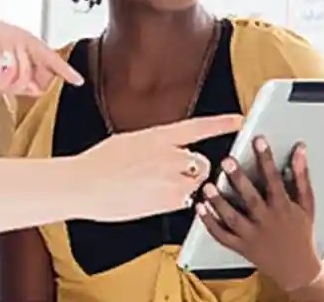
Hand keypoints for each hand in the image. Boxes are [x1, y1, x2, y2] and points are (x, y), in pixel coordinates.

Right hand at [0, 5, 83, 93]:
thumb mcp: (4, 53)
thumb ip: (20, 69)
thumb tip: (35, 90)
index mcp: (26, 38)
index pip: (51, 56)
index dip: (65, 70)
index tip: (78, 81)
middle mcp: (19, 37)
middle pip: (36, 70)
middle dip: (30, 86)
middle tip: (18, 91)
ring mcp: (5, 40)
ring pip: (20, 74)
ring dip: (11, 86)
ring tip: (0, 86)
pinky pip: (3, 71)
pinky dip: (0, 82)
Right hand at [75, 115, 242, 221]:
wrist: (83, 186)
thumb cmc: (98, 165)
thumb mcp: (127, 142)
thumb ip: (153, 145)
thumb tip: (163, 150)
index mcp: (157, 136)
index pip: (198, 127)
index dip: (221, 123)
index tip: (240, 121)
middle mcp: (169, 155)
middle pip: (201, 162)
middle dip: (193, 170)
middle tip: (172, 175)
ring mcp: (171, 178)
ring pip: (194, 183)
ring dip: (184, 187)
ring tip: (157, 188)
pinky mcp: (168, 201)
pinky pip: (184, 202)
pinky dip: (175, 202)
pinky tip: (153, 199)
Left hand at [197, 138, 323, 292]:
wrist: (298, 271)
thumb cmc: (302, 233)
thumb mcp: (307, 206)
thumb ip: (301, 177)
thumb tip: (299, 150)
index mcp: (284, 209)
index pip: (275, 180)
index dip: (266, 159)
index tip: (258, 140)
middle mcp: (267, 223)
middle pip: (251, 199)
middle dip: (239, 180)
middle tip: (227, 161)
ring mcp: (252, 237)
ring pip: (233, 219)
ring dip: (219, 203)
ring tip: (208, 186)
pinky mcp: (241, 247)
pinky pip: (222, 236)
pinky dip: (209, 223)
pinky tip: (199, 207)